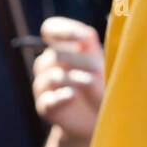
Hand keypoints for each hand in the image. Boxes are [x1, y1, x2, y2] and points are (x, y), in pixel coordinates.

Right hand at [32, 16, 103, 138]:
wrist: (96, 118)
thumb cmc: (101, 84)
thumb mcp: (102, 61)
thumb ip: (93, 46)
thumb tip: (86, 37)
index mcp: (60, 47)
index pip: (50, 29)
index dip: (63, 30)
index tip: (84, 38)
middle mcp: (48, 64)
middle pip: (53, 53)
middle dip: (77, 58)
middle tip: (97, 66)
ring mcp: (44, 87)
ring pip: (51, 76)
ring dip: (72, 77)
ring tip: (90, 81)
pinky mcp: (45, 107)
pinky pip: (48, 100)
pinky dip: (60, 97)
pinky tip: (72, 96)